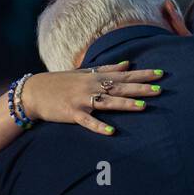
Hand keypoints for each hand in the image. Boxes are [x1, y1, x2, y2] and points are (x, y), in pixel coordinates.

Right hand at [20, 61, 165, 134]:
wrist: (33, 91)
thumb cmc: (61, 82)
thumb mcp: (84, 72)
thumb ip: (107, 69)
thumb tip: (127, 63)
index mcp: (96, 77)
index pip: (124, 75)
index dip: (143, 75)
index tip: (161, 73)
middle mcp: (91, 87)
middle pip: (120, 88)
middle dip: (140, 89)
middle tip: (160, 89)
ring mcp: (82, 100)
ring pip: (108, 103)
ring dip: (125, 104)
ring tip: (143, 107)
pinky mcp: (72, 113)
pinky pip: (88, 121)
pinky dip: (98, 126)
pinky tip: (111, 131)